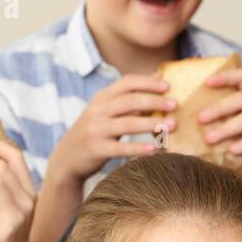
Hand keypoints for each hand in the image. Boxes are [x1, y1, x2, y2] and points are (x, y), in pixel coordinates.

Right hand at [50, 75, 172, 184]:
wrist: (66, 159)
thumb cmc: (94, 134)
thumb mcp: (104, 114)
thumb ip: (125, 103)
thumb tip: (157, 89)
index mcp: (101, 99)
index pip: (126, 83)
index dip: (148, 82)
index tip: (168, 86)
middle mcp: (96, 111)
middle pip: (129, 101)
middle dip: (154, 101)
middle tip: (175, 105)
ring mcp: (95, 130)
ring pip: (127, 123)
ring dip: (152, 124)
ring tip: (172, 126)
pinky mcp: (95, 150)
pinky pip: (120, 148)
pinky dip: (138, 148)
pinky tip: (154, 149)